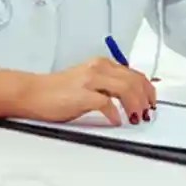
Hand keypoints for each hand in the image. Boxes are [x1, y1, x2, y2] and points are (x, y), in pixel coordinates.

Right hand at [22, 57, 157, 125]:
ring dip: (135, 105)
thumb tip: (131, 96)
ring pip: (125, 88)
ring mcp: (90, 81)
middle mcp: (98, 68)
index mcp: (102, 64)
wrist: (33, 93)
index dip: (148, 89)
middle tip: (146, 114)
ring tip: (135, 118)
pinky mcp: (82, 95)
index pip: (135, 74)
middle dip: (146, 99)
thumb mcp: (88, 82)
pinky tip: (116, 121)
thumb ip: (108, 85)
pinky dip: (115, 114)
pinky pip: (106, 103)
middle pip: (134, 80)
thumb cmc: (58, 91)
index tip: (152, 102)